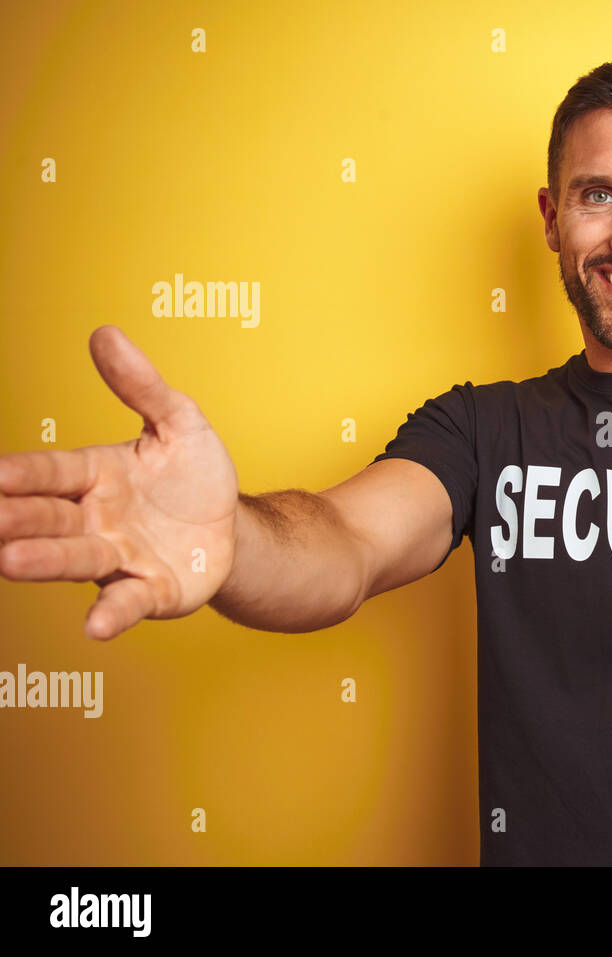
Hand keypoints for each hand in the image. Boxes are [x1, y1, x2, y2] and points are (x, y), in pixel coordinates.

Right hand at [0, 326, 237, 638]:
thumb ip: (143, 386)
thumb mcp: (180, 423)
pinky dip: (111, 613)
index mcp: (94, 475)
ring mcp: (118, 559)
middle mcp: (94, 520)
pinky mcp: (150, 592)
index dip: (22, 473)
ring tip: (9, 562)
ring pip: (75, 558)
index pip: (50, 472)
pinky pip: (127, 602)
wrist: (233, 527)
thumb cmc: (194, 476)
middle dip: (16, 518)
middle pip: (48, 518)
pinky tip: (96, 626)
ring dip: (43, 562)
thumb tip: (105, 333)